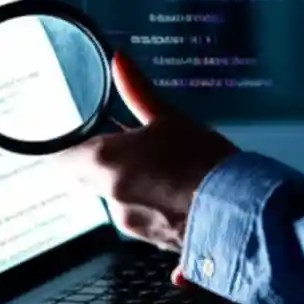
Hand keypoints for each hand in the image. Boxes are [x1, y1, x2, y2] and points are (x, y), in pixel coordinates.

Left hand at [60, 51, 238, 280]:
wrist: (241, 208)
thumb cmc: (205, 160)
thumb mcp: (170, 117)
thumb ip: (137, 91)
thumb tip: (120, 61)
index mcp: (104, 163)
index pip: (61, 160)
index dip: (71, 148)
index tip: (84, 137)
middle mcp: (110, 198)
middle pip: (87, 179)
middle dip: (101, 164)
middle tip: (127, 146)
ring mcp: (130, 224)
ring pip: (115, 199)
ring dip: (128, 184)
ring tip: (163, 169)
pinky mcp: (151, 241)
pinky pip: (141, 219)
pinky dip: (152, 206)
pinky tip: (177, 194)